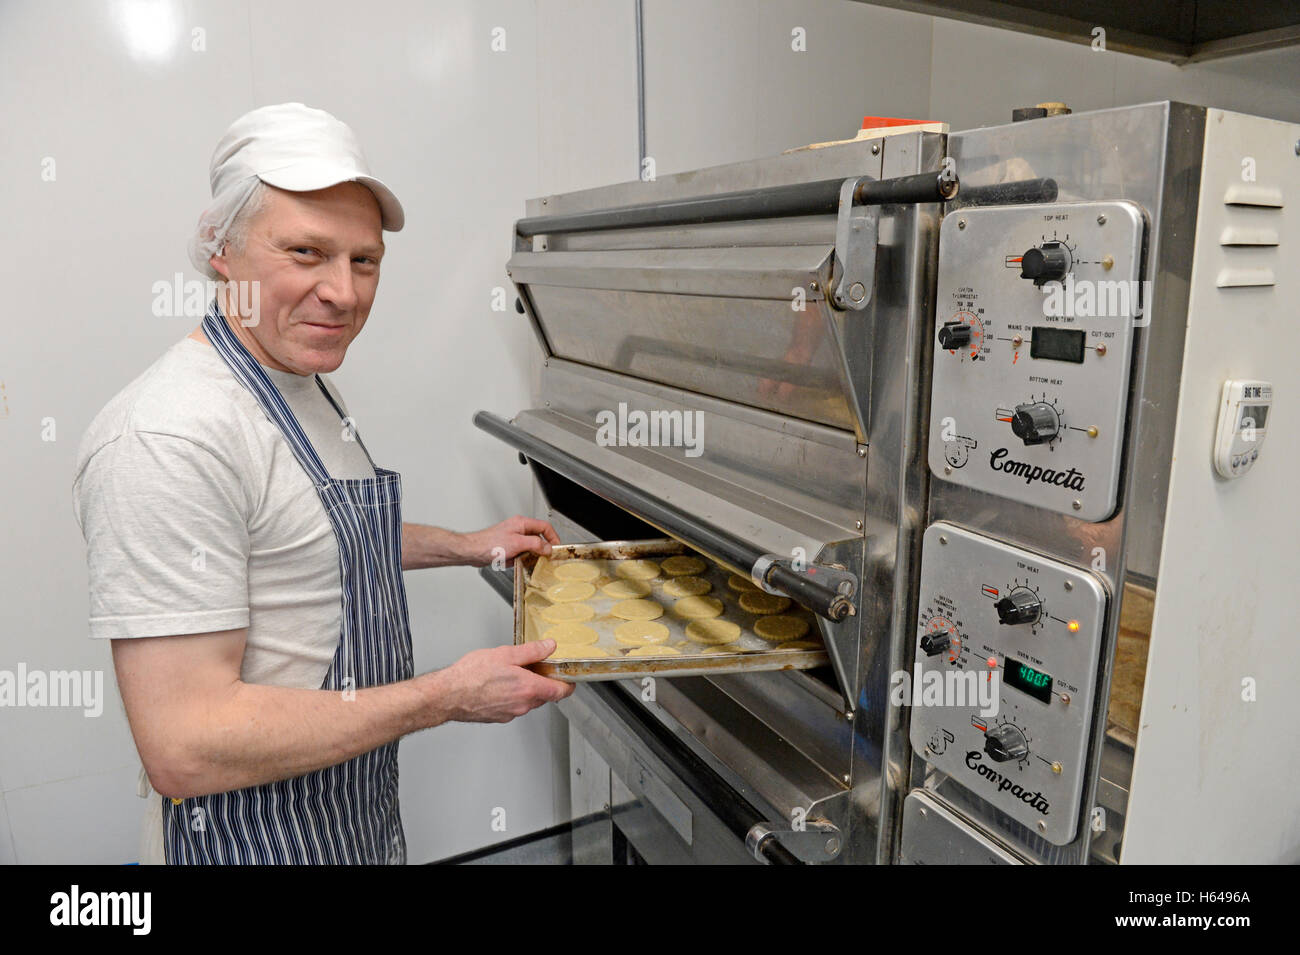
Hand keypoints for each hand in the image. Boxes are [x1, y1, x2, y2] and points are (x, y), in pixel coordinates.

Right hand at [437, 641, 574, 722]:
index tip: (569, 678)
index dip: (568, 685)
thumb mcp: (505, 654)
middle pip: (544, 696)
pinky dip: (512, 696)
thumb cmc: (471, 675)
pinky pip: (514, 706)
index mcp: (528, 688)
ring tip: (512, 673)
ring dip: (527, 689)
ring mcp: (511, 714)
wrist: (447, 695)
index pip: (560, 692)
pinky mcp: (499, 718)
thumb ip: (531, 651)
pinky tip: (499, 685)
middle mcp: (522, 705)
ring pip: (528, 701)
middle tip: (536, 668)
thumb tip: (549, 646)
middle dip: (544, 683)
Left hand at [462, 515, 559, 567]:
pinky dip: (522, 559)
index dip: (553, 537)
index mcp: (522, 523)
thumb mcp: (517, 543)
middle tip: (547, 556)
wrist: (473, 551)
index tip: (556, 547)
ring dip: (531, 555)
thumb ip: (535, 544)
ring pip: (530, 546)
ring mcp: (513, 538)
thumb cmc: (489, 544)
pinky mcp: (509, 547)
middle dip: (543, 547)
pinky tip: (518, 563)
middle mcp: (518, 529)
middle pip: (538, 536)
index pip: (544, 527)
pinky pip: (522, 553)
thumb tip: (547, 547)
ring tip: (530, 561)